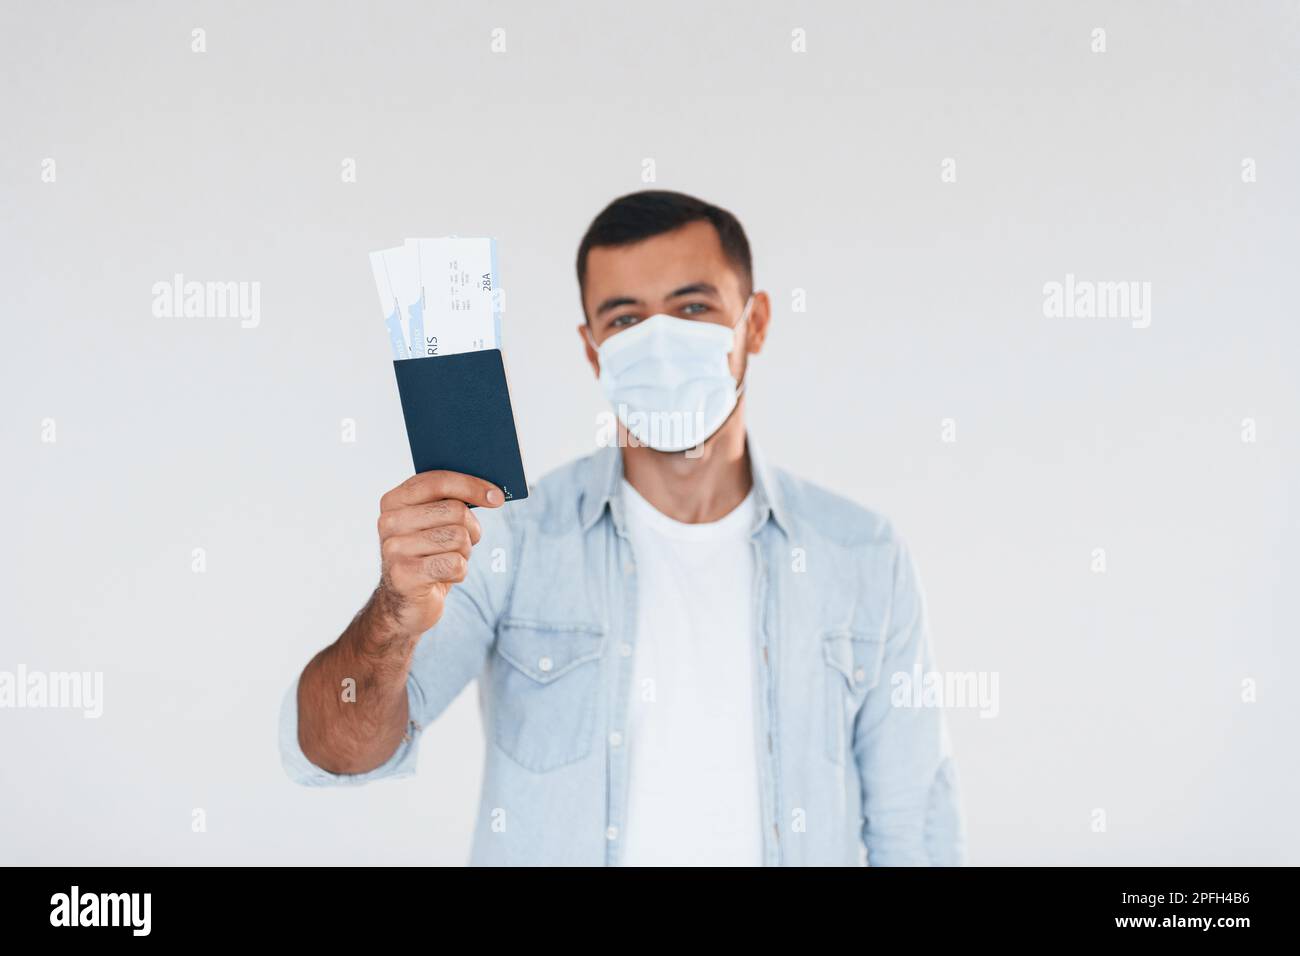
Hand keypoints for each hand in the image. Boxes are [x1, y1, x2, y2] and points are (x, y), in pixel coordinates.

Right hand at [372, 470, 502, 639]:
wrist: (404, 603)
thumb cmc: (428, 555)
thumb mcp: (434, 523)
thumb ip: (451, 501)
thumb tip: (492, 493)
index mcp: (394, 501)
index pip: (438, 481)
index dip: (471, 486)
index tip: (497, 497)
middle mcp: (389, 522)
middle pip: (455, 511)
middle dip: (471, 529)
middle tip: (464, 543)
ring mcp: (393, 549)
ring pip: (458, 538)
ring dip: (463, 553)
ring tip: (446, 561)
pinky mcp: (403, 575)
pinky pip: (455, 565)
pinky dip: (459, 573)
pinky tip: (442, 577)